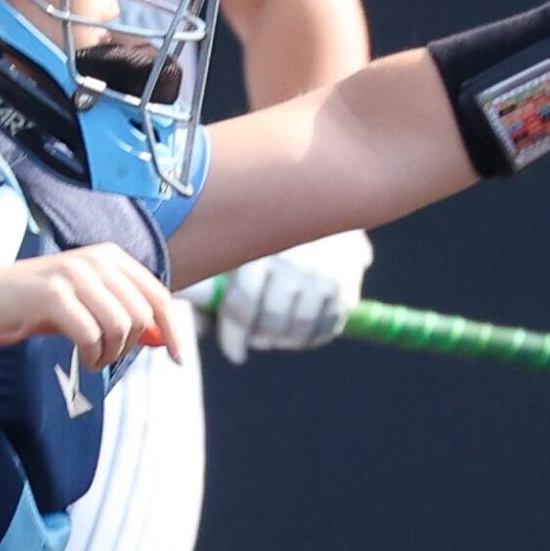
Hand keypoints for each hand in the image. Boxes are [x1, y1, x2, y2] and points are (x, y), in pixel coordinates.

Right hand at [0, 244, 177, 373]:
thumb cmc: (36, 306)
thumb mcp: (89, 307)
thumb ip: (126, 316)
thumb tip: (165, 338)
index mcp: (110, 257)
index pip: (159, 295)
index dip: (173, 329)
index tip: (177, 357)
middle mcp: (96, 259)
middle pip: (143, 314)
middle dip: (131, 346)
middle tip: (107, 357)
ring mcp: (74, 274)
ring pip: (121, 326)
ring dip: (110, 353)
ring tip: (93, 358)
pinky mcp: (53, 294)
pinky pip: (92, 335)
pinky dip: (92, 355)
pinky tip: (83, 358)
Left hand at [207, 228, 372, 361]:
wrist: (328, 196)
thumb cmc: (270, 223)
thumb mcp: (242, 237)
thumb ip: (218, 278)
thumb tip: (202, 324)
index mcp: (259, 248)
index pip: (243, 305)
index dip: (234, 336)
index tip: (234, 355)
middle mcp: (294, 263)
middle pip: (272, 320)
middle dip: (261, 338)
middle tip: (257, 340)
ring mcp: (323, 275)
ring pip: (300, 327)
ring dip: (287, 340)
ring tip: (279, 337)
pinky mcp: (347, 284)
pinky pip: (329, 325)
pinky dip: (315, 337)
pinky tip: (304, 334)